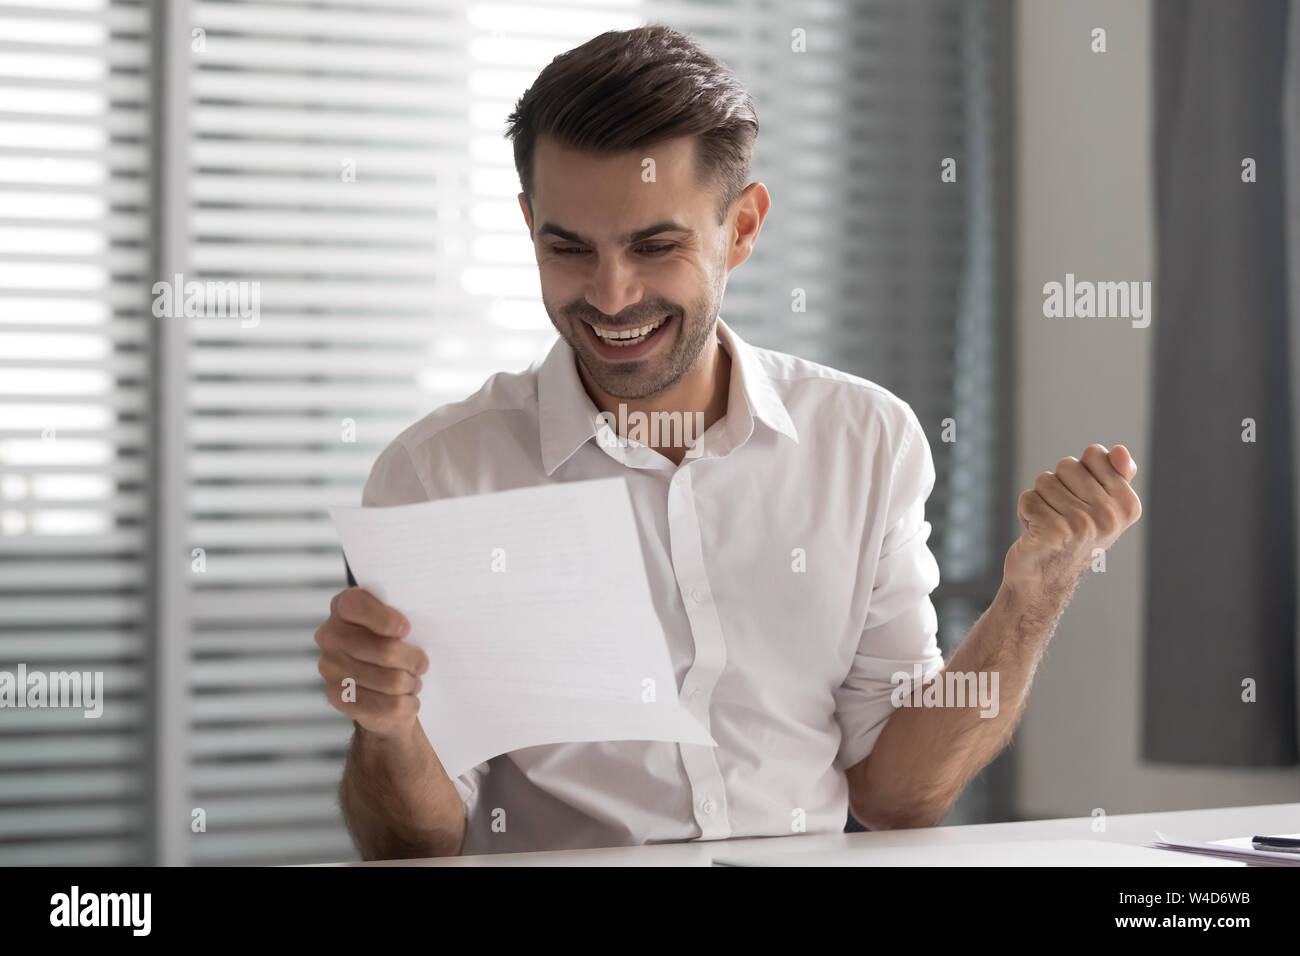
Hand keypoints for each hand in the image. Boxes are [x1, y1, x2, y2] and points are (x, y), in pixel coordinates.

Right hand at [315, 587, 429, 739]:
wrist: (379, 684)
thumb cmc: (393, 642)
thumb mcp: (396, 620)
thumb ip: (402, 613)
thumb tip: (417, 628)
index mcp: (343, 607)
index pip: (356, 606)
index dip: (386, 619)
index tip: (407, 629)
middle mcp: (330, 636)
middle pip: (386, 651)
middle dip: (414, 660)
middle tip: (421, 663)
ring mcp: (331, 668)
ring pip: (392, 681)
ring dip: (411, 683)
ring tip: (412, 681)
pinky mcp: (338, 698)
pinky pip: (388, 705)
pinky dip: (408, 703)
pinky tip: (406, 698)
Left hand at [1003, 443, 1141, 591]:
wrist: (1045, 582)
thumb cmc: (1072, 537)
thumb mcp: (1101, 505)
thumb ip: (1115, 474)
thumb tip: (1120, 451)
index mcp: (1128, 505)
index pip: (1095, 454)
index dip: (1079, 472)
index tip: (1082, 499)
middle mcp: (1109, 516)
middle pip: (1067, 465)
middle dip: (1057, 485)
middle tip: (1062, 515)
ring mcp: (1082, 525)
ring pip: (1045, 481)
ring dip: (1041, 501)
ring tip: (1050, 525)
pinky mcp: (1053, 532)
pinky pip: (1028, 498)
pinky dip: (1025, 513)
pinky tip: (1035, 533)